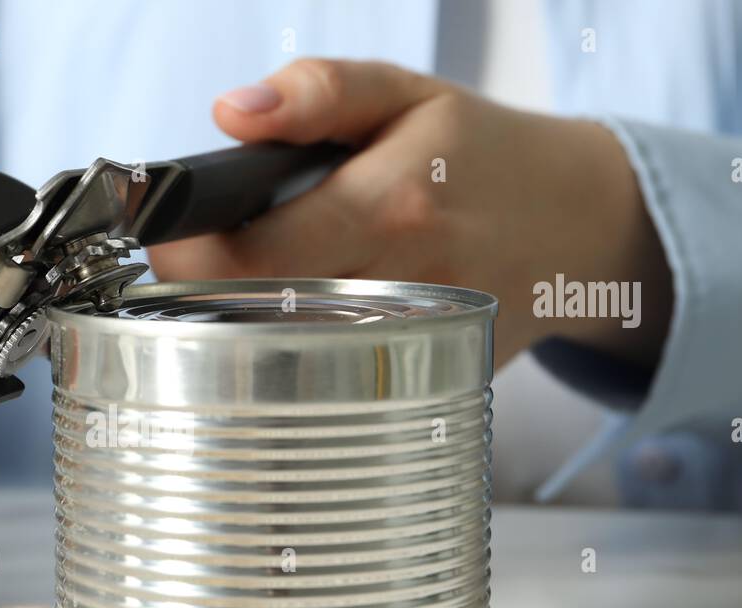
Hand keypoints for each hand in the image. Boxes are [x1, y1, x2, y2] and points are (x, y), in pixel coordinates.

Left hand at [149, 59, 672, 369]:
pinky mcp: (420, 381)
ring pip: (287, 361)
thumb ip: (319, 92)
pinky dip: (294, 355)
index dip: (186, 258)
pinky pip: (331, 381)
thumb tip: (230, 110)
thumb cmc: (482, 155)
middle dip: (200, 296)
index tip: (162, 241)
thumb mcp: (408, 95)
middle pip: (258, 319)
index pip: (252, 258)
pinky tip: (295, 320)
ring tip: (238, 288)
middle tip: (187, 265)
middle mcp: (400, 287)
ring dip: (240, 329)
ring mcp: (411, 346)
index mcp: (390, 207)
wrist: (579, 228)